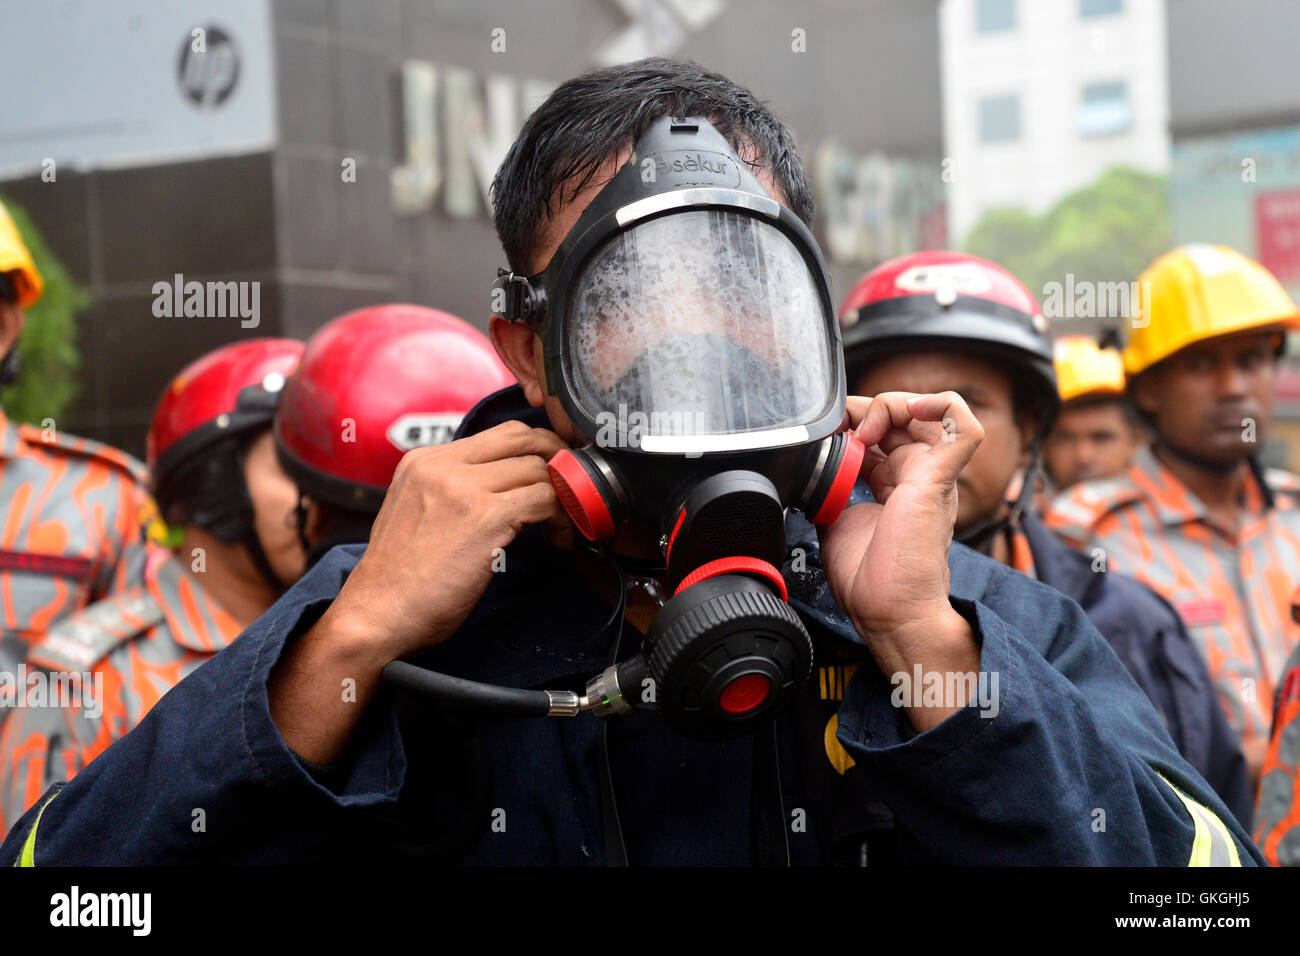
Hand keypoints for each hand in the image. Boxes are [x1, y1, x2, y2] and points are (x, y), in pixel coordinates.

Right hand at [269, 420, 571, 763]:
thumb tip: (502, 490)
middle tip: (572, 489)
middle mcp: (442, 465)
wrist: (376, 616)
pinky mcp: (484, 515)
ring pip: (538, 469)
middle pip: (523, 438)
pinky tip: (557, 540)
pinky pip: (544, 499)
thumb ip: (450, 492)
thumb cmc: (399, 582)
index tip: (553, 475)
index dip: (537, 451)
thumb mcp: (414, 514)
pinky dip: (561, 518)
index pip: (499, 434)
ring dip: (563, 496)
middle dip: (558, 460)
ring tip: (561, 526)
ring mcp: (463, 487)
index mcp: (423, 461)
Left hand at [818, 392, 984, 729]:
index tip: (827, 434)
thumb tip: (809, 479)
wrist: (888, 611)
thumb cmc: (870, 583)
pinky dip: (940, 405)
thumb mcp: (836, 522)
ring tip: (866, 427)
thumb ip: (831, 494)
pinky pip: (965, 427)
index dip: (854, 421)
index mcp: (899, 485)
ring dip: (893, 405)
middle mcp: (921, 476)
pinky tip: (907, 413)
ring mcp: (934, 476)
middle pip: (904, 415)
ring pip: (932, 410)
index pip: (884, 432)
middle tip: (839, 427)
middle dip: (866, 408)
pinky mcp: (941, 479)